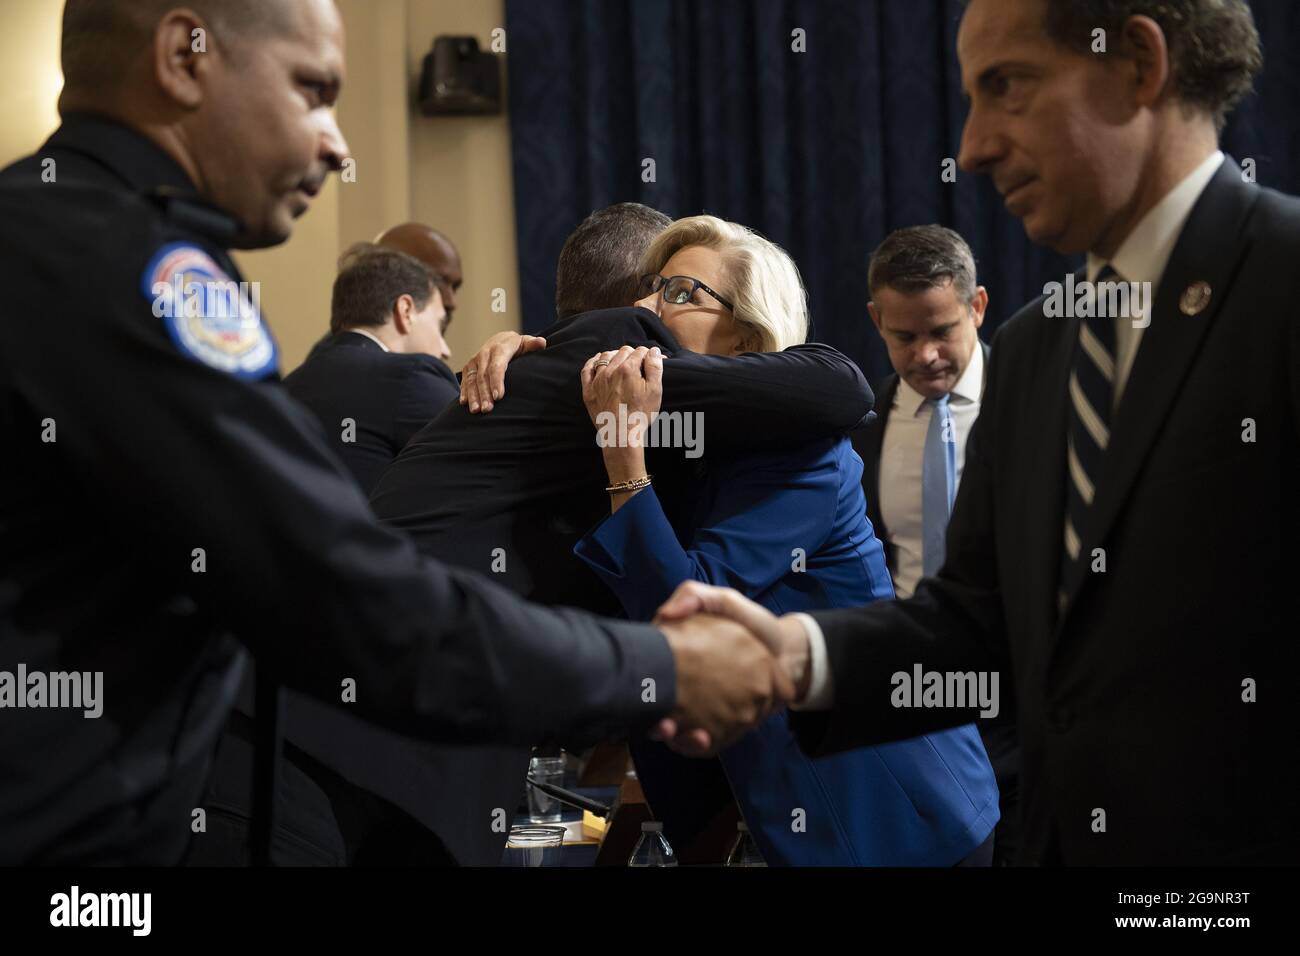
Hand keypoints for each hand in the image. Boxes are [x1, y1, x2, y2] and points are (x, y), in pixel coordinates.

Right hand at [459, 331, 546, 412]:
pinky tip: (465, 403)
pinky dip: (464, 391)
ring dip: (473, 395)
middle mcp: (484, 353)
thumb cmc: (517, 346)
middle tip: (487, 409)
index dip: (496, 381)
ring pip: (472, 379)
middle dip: (484, 393)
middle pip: (483, 376)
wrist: (500, 340)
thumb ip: (532, 344)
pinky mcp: (468, 367)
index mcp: (499, 348)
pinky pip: (465, 380)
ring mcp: (475, 361)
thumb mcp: (525, 343)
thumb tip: (541, 342)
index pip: (497, 366)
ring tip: (476, 411)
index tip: (498, 396)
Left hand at [580, 346, 662, 437]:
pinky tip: (598, 361)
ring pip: (605, 356)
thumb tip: (654, 351)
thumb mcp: (655, 390)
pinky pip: (587, 369)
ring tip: (621, 360)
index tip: (651, 360)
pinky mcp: (589, 390)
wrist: (621, 434)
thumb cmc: (640, 414)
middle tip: (639, 362)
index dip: (648, 354)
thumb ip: (655, 367)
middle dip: (633, 354)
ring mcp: (597, 380)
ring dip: (615, 355)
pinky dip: (593, 362)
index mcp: (628, 369)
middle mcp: (610, 371)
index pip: (640, 351)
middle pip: (623, 352)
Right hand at [657, 612, 795, 756]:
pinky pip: (702, 743)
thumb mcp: (725, 602)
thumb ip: (695, 598)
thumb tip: (666, 614)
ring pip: (677, 733)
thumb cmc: (753, 626)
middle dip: (656, 723)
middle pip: (657, 711)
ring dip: (677, 738)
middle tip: (662, 725)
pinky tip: (703, 738)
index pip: (645, 678)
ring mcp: (700, 711)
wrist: (787, 652)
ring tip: (688, 735)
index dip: (637, 689)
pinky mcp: (718, 728)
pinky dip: (697, 745)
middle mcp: (683, 689)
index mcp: (677, 660)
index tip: (644, 693)